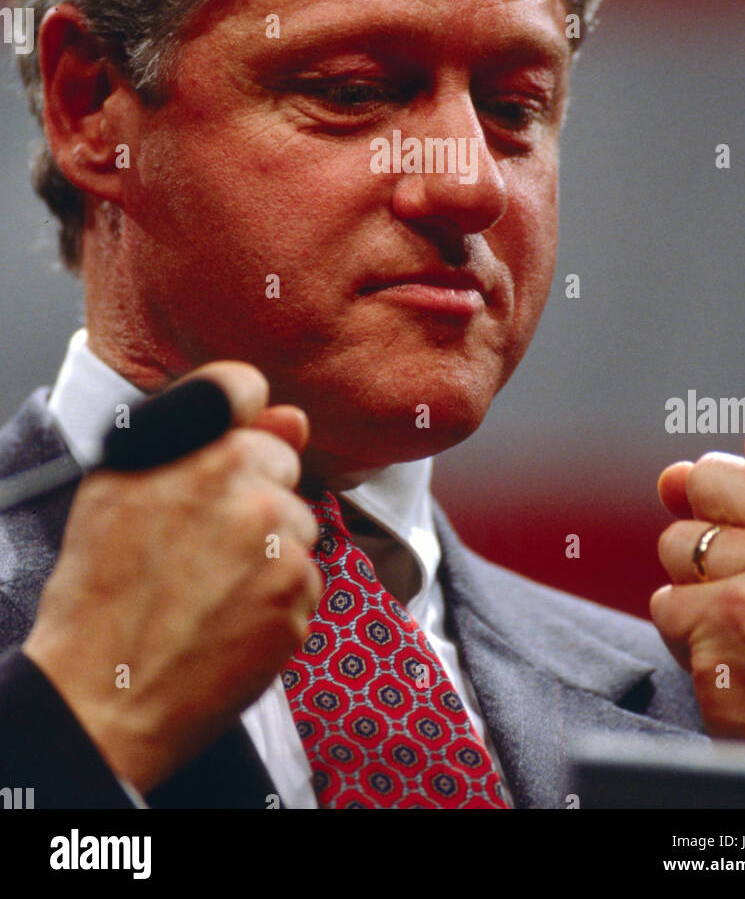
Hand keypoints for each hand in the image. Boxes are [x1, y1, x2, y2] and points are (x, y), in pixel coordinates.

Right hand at [23, 361, 321, 791]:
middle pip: (280, 462)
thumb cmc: (100, 593)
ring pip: (298, 522)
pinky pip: (305, 577)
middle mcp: (247, 486)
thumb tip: (292, 418)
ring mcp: (280, 543)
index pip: (245, 388)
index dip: (239, 417)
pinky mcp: (298, 596)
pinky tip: (232, 619)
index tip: (230, 446)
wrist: (104, 696)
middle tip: (202, 544)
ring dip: (271, 548)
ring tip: (211, 587)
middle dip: (254, 493)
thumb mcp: (116, 491)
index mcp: (198, 449)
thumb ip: (202, 438)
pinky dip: (278, 597)